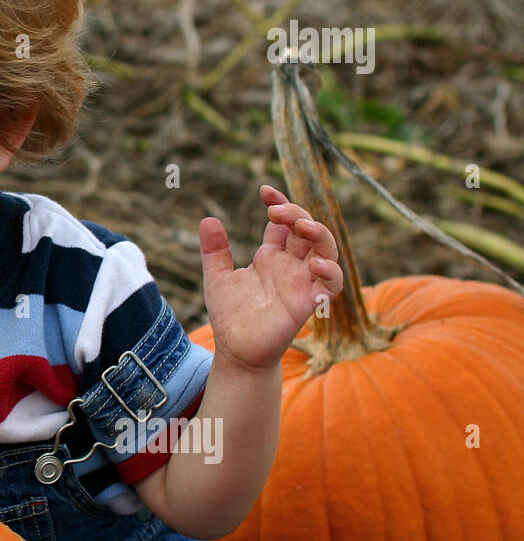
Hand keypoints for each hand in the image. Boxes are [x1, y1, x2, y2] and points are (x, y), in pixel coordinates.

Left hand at [197, 184, 343, 371]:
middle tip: (277, 211)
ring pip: (327, 251)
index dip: (280, 203)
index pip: (284, 223)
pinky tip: (315, 264)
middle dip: (298, 214)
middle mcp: (291, 266)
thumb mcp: (217, 277)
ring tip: (302, 227)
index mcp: (271, 256)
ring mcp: (302, 283)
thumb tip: (208, 219)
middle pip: (308, 230)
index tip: (264, 191)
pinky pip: (332, 285)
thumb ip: (214, 250)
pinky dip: (331, 272)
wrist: (236, 350)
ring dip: (320, 235)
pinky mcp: (309, 303)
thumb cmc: (231, 315)